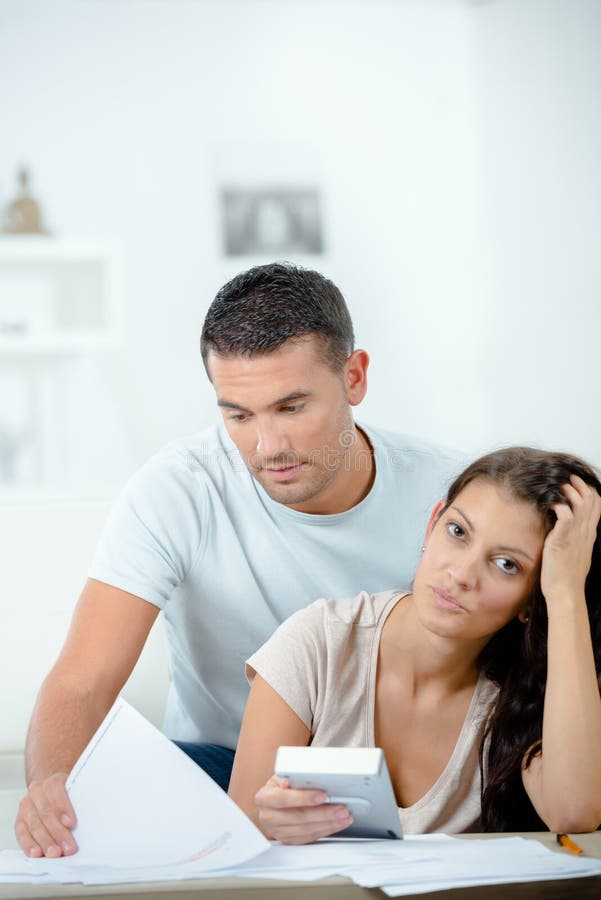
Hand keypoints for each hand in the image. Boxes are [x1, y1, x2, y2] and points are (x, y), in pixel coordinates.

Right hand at [14, 773, 77, 856]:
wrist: (51, 795)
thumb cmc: (68, 798)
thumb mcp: (76, 794)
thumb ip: (81, 801)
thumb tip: (93, 817)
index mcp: (53, 781)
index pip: (56, 790)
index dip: (63, 807)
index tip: (71, 823)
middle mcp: (37, 792)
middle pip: (46, 812)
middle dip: (57, 832)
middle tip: (67, 847)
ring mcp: (26, 807)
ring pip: (34, 824)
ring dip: (45, 841)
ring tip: (54, 853)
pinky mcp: (19, 821)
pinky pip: (22, 833)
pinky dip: (29, 844)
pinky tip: (36, 853)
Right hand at [254, 774, 352, 843]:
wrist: (270, 803)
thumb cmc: (278, 787)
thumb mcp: (279, 777)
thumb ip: (290, 777)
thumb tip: (298, 778)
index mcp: (265, 798)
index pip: (284, 798)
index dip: (304, 798)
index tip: (322, 796)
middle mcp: (269, 817)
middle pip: (299, 817)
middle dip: (324, 814)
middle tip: (341, 808)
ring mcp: (279, 831)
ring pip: (307, 830)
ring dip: (329, 824)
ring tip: (344, 816)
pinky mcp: (288, 840)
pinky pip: (309, 838)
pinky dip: (325, 831)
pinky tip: (336, 824)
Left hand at [540, 475, 600, 606]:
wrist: (565, 592)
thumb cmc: (567, 576)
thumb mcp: (577, 552)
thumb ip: (576, 538)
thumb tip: (569, 528)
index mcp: (589, 534)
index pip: (597, 505)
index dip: (588, 490)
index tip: (577, 482)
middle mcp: (585, 532)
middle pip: (591, 500)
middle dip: (579, 484)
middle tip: (567, 477)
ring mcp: (575, 536)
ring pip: (580, 504)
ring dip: (568, 491)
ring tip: (558, 487)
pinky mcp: (562, 540)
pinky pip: (565, 515)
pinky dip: (558, 505)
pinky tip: (550, 503)